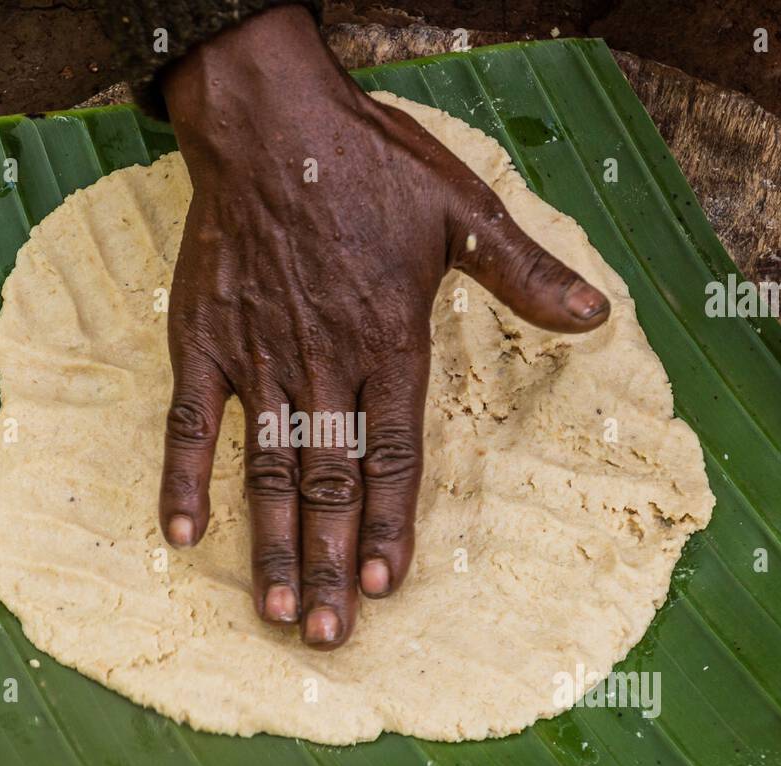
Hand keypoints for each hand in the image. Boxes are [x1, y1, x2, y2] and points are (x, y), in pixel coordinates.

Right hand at [156, 6, 609, 647]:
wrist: (270, 119)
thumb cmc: (368, 162)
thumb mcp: (463, 208)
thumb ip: (525, 273)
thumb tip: (598, 316)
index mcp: (387, 338)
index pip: (392, 453)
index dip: (388, 523)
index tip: (385, 584)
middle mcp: (322, 360)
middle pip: (327, 479)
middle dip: (329, 561)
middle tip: (329, 631)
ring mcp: (256, 354)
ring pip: (264, 465)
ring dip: (269, 541)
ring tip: (275, 606)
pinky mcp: (203, 338)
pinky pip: (189, 419)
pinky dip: (184, 475)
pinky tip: (182, 532)